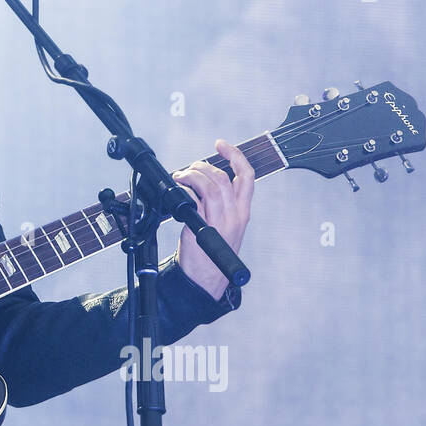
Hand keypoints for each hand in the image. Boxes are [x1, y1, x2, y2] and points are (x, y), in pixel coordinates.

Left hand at [172, 139, 254, 299]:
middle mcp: (235, 215)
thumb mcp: (225, 226)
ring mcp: (219, 222)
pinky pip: (194, 200)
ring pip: (210, 185)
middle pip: (224, 177)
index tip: (222, 145)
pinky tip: (178, 191)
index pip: (247, 177)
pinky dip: (184, 190)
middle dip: (203, 166)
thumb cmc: (212, 254)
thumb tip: (203, 182)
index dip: (236, 156)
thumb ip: (220, 204)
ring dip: (192, 175)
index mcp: (243, 212)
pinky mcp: (202, 228)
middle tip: (189, 169)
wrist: (206, 280)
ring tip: (181, 178)